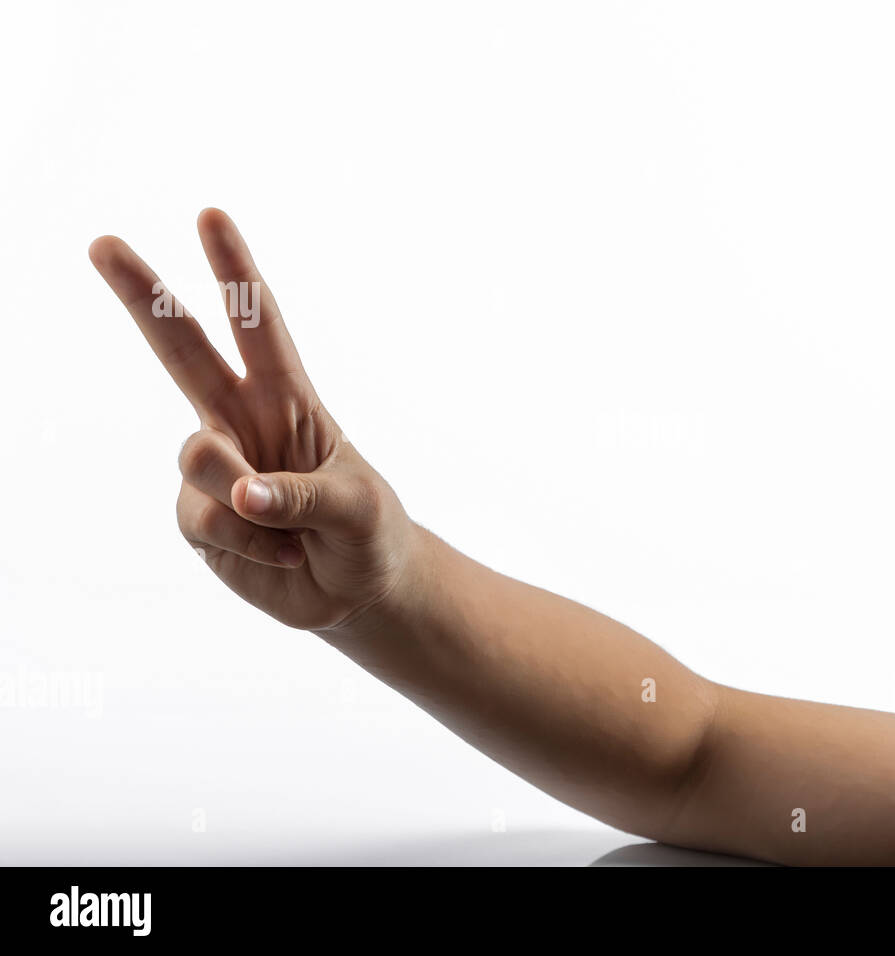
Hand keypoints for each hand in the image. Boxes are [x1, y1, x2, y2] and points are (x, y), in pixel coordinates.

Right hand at [89, 209, 413, 631]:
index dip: (235, 271)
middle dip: (144, 296)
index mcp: (289, 398)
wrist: (357, 592)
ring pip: (199, 458)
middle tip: (102, 243)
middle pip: (183, 350)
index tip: (211, 215)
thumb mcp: (357, 507)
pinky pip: (206, 519)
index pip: (260, 325)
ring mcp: (216, 470)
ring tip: (290, 531)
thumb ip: (302, 494)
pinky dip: (249, 544)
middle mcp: (242, 422)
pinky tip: (282, 555)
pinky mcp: (199, 518)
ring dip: (243, 497)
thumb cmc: (369, 532)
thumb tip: (241, 493)